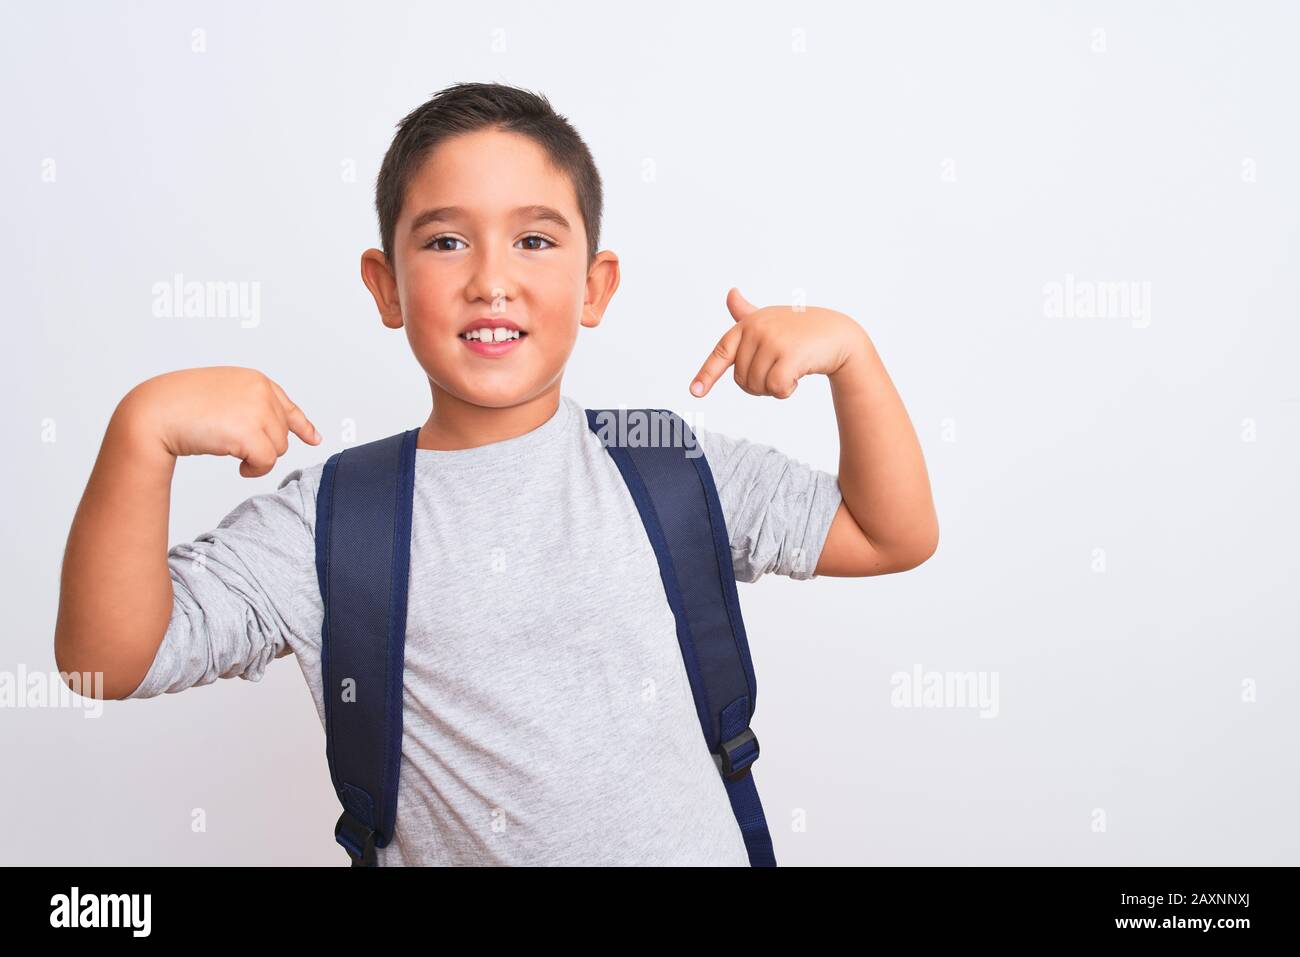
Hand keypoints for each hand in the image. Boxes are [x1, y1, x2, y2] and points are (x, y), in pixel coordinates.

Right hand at [121, 366, 320, 476]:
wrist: (155, 412)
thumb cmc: (177, 405)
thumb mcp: (220, 397)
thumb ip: (248, 407)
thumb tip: (274, 434)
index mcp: (255, 380)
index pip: (286, 405)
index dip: (301, 425)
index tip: (313, 439)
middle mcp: (261, 391)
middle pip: (282, 434)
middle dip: (262, 446)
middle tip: (235, 448)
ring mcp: (258, 410)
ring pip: (278, 449)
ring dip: (257, 457)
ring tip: (230, 451)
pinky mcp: (250, 432)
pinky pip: (267, 462)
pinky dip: (255, 470)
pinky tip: (238, 468)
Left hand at [689, 288, 865, 398]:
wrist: (839, 335)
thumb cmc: (803, 329)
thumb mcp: (771, 319)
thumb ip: (747, 313)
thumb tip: (730, 293)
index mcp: (747, 325)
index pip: (721, 352)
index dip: (706, 374)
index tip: (695, 392)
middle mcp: (756, 330)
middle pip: (742, 380)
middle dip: (759, 385)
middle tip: (780, 370)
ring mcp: (772, 341)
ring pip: (757, 387)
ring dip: (775, 388)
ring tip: (791, 369)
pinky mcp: (789, 354)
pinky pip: (775, 388)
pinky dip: (785, 391)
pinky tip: (797, 378)